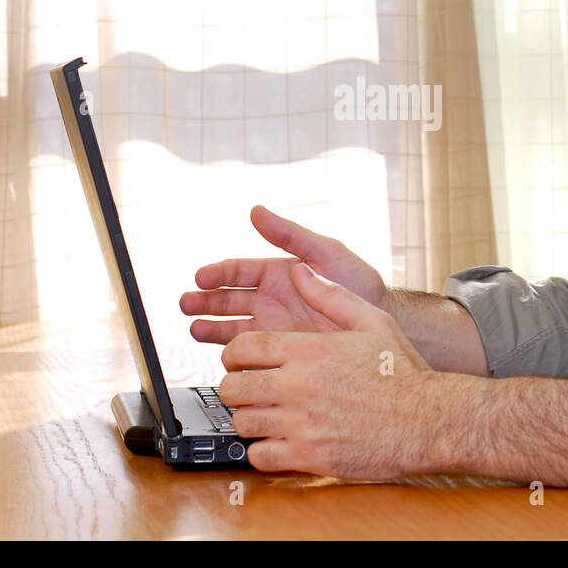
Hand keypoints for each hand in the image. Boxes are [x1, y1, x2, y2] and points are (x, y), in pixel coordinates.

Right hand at [180, 204, 387, 344]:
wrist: (381, 323)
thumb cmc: (358, 284)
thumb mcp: (326, 252)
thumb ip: (290, 235)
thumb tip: (257, 211)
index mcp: (276, 274)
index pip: (237, 272)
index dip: (217, 274)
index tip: (201, 277)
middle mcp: (269, 301)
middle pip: (226, 301)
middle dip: (204, 302)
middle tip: (187, 305)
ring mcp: (272, 328)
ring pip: (231, 328)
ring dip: (210, 328)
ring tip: (194, 330)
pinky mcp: (279, 354)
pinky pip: (249, 354)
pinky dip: (233, 355)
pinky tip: (222, 356)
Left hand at [220, 262, 440, 478]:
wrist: (430, 421)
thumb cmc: (403, 373)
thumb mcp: (372, 321)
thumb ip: (331, 295)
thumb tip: (300, 271)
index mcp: (308, 350)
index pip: (242, 347)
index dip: (231, 355)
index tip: (237, 364)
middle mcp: (298, 384)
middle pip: (233, 387)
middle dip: (234, 388)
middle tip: (247, 392)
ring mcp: (301, 423)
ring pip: (242, 423)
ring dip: (247, 420)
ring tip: (263, 418)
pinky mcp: (308, 456)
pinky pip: (259, 457)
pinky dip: (261, 452)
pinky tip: (276, 445)